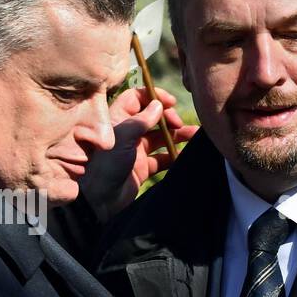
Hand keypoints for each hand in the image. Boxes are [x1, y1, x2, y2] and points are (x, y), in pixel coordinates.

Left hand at [78, 86, 198, 219]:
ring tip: (195, 135)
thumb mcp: (123, 137)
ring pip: (160, 138)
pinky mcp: (143, 168)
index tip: (170, 102)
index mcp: (118, 121)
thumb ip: (141, 120)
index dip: (153, 96)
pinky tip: (186, 155)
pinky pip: (162, 159)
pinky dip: (174, 156)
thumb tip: (158, 105)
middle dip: (168, 118)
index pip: (136, 99)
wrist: (101, 199)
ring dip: (177, 135)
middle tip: (179, 124)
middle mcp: (127, 133)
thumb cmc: (106, 165)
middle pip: (152, 118)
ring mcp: (136, 151)